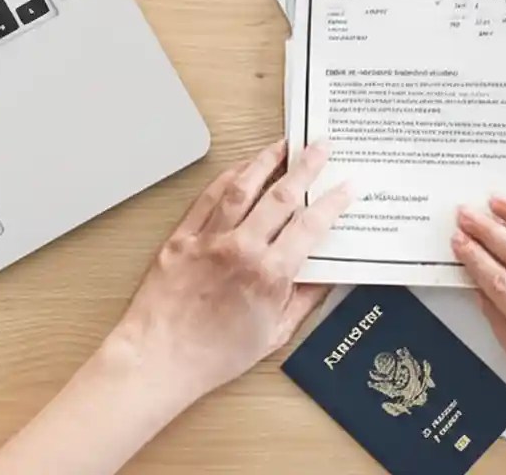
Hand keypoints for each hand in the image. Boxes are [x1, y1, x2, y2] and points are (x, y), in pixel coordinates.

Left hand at [110, 140, 351, 401]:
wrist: (159, 360)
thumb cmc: (214, 355)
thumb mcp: (275, 334)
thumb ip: (305, 299)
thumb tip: (328, 274)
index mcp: (269, 275)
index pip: (311, 225)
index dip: (333, 201)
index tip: (346, 187)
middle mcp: (241, 250)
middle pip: (281, 195)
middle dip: (306, 166)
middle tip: (320, 146)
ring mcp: (209, 240)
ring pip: (243, 187)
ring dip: (266, 160)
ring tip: (282, 144)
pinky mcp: (181, 238)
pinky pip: (208, 198)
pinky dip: (228, 178)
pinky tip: (241, 169)